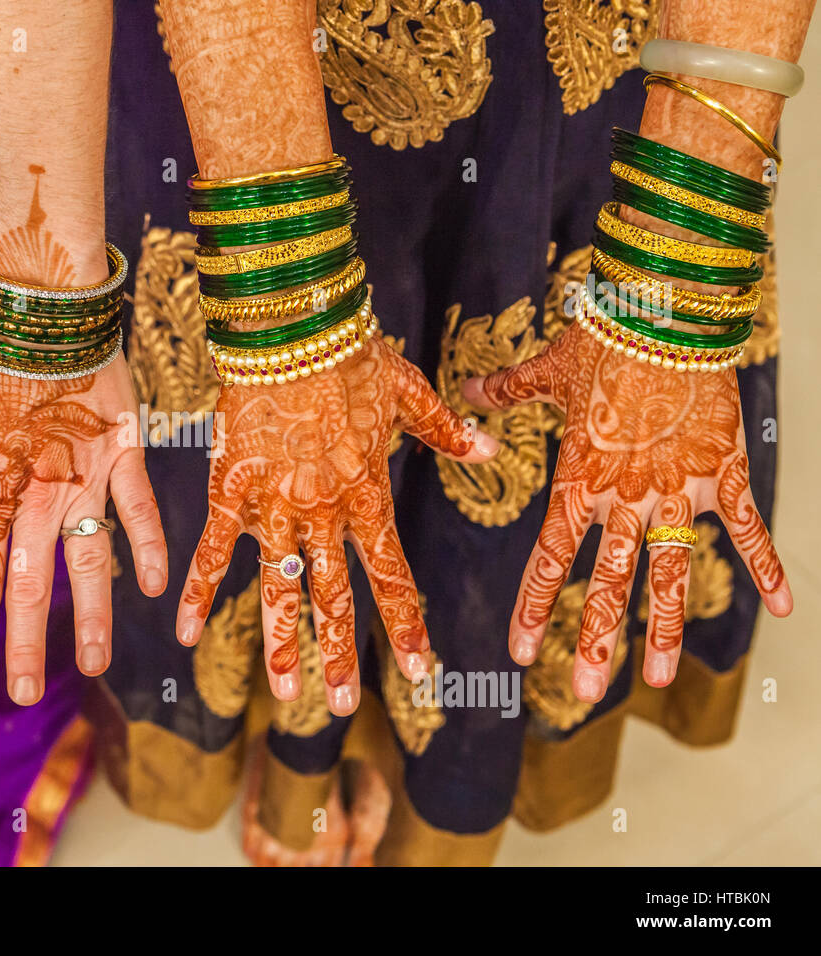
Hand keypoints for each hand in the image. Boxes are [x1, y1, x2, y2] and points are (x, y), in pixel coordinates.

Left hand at [0, 336, 167, 703]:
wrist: (34, 302)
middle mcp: (35, 492)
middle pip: (30, 580)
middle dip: (26, 641)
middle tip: (26, 692)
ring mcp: (84, 474)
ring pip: (87, 556)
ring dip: (90, 612)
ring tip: (93, 662)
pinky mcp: (122, 448)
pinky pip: (140, 504)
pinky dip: (149, 543)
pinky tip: (153, 586)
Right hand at [176, 336, 498, 716]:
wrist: (292, 325)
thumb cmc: (353, 352)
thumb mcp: (409, 392)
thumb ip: (447, 432)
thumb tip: (493, 452)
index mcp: (367, 493)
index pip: (391, 574)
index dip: (405, 627)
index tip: (419, 671)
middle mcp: (323, 511)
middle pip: (334, 595)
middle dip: (342, 653)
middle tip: (345, 704)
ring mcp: (274, 504)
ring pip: (278, 586)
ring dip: (282, 642)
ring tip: (285, 692)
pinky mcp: (231, 487)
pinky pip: (213, 548)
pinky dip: (199, 592)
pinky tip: (186, 632)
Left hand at [465, 323, 790, 701]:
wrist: (667, 315)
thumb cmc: (602, 341)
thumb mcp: (547, 372)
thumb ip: (506, 393)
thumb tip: (466, 391)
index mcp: (580, 480)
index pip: (549, 558)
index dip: (534, 607)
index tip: (520, 653)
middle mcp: (626, 498)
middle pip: (609, 583)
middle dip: (597, 641)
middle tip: (586, 691)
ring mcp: (678, 492)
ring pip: (671, 574)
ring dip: (667, 629)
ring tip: (661, 680)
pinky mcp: (724, 475)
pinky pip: (749, 531)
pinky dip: (768, 569)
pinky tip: (785, 609)